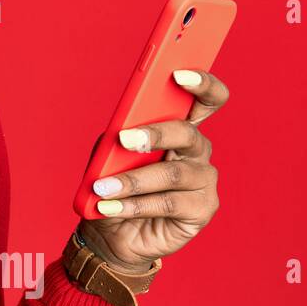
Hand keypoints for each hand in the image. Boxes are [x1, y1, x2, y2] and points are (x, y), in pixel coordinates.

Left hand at [76, 68, 229, 274]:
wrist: (110, 231)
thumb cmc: (113, 184)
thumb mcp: (109, 155)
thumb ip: (117, 139)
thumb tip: (121, 132)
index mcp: (179, 129)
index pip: (205, 100)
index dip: (201, 84)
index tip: (179, 74)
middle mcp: (198, 151)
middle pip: (188, 134)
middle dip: (156, 134)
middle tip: (125, 139)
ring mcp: (204, 181)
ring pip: (172, 173)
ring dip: (131, 181)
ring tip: (101, 188)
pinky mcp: (202, 209)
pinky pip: (168, 203)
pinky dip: (133, 205)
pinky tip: (110, 207)